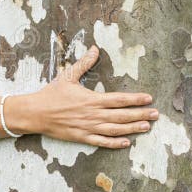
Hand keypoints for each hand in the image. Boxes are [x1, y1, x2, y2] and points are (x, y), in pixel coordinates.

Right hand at [17, 45, 157, 147]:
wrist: (35, 113)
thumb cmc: (51, 94)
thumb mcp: (67, 76)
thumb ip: (84, 63)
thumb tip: (95, 48)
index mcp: (91, 99)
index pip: (119, 99)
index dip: (135, 99)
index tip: (149, 98)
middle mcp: (93, 114)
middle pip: (122, 115)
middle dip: (141, 114)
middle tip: (156, 114)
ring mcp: (88, 128)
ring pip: (115, 129)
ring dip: (132, 128)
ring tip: (147, 126)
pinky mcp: (82, 137)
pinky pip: (102, 142)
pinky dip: (115, 143)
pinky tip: (126, 143)